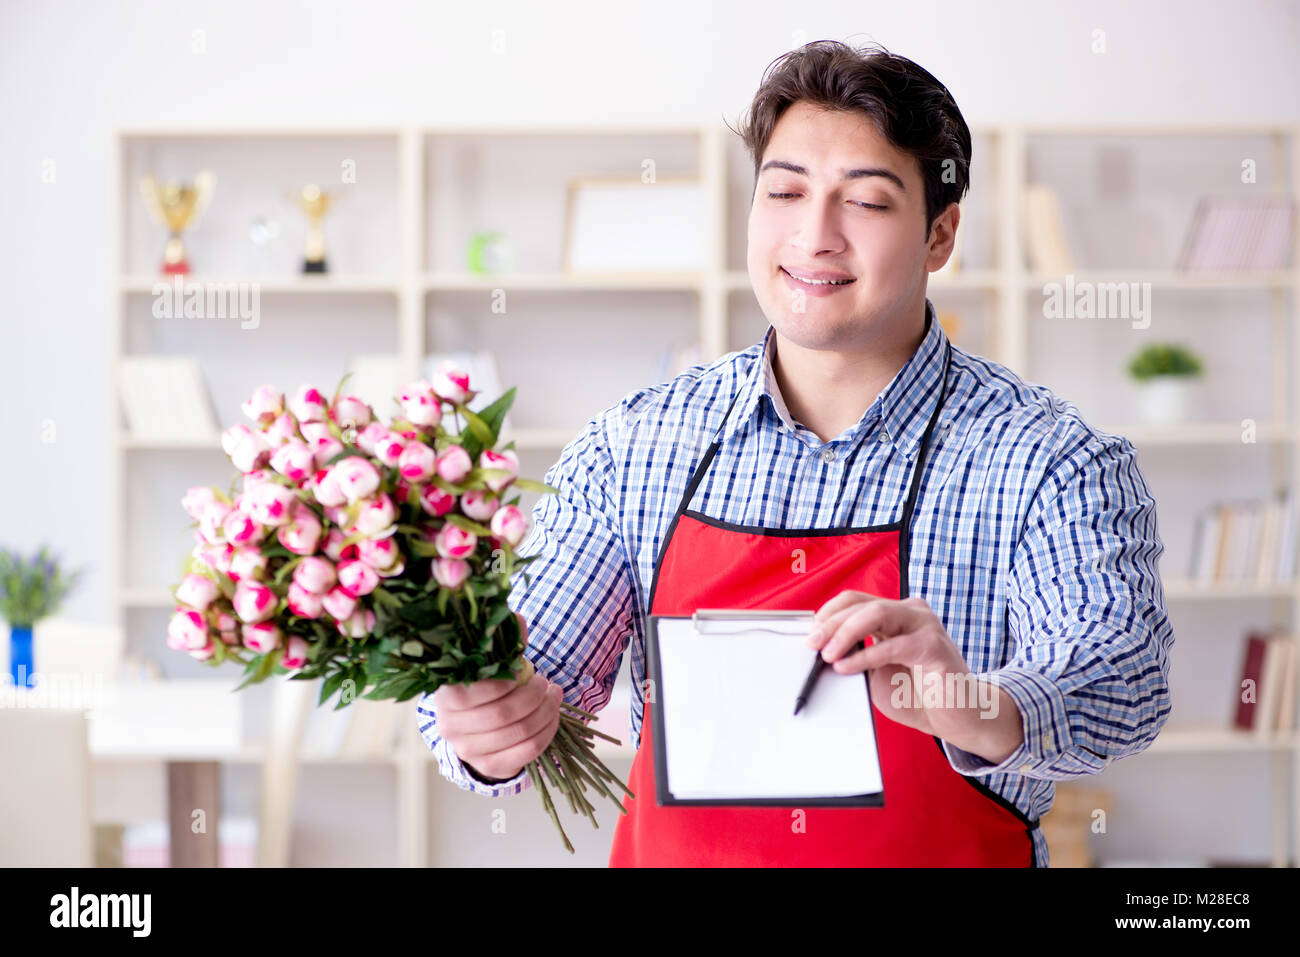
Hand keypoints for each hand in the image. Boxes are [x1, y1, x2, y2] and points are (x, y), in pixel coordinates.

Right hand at [432, 613, 563, 781]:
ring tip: (553, 697)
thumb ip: (502, 641)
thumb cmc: (486, 687)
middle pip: (502, 715)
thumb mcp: (489, 663)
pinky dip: (548, 732)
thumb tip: (516, 619)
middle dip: (534, 696)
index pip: (472, 693)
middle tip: (546, 684)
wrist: (477, 727)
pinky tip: (552, 717)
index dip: (505, 683)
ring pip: (519, 733)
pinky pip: (529, 752)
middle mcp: (451, 727)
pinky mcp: (491, 767)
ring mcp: (469, 751)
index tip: (525, 671)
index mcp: (446, 697)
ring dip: (546, 712)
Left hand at [806, 591, 1018, 759]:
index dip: (828, 614)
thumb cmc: (918, 695)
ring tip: (828, 655)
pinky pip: (892, 645)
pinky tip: (846, 667)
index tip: (810, 635)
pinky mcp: (935, 647)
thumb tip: (822, 651)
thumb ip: (855, 656)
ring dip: (845, 633)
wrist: (959, 718)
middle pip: (861, 604)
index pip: (855, 600)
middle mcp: (911, 613)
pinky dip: (864, 656)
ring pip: (877, 614)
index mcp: (896, 614)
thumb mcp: (876, 673)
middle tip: (812, 644)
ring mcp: (925, 626)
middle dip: (831, 623)